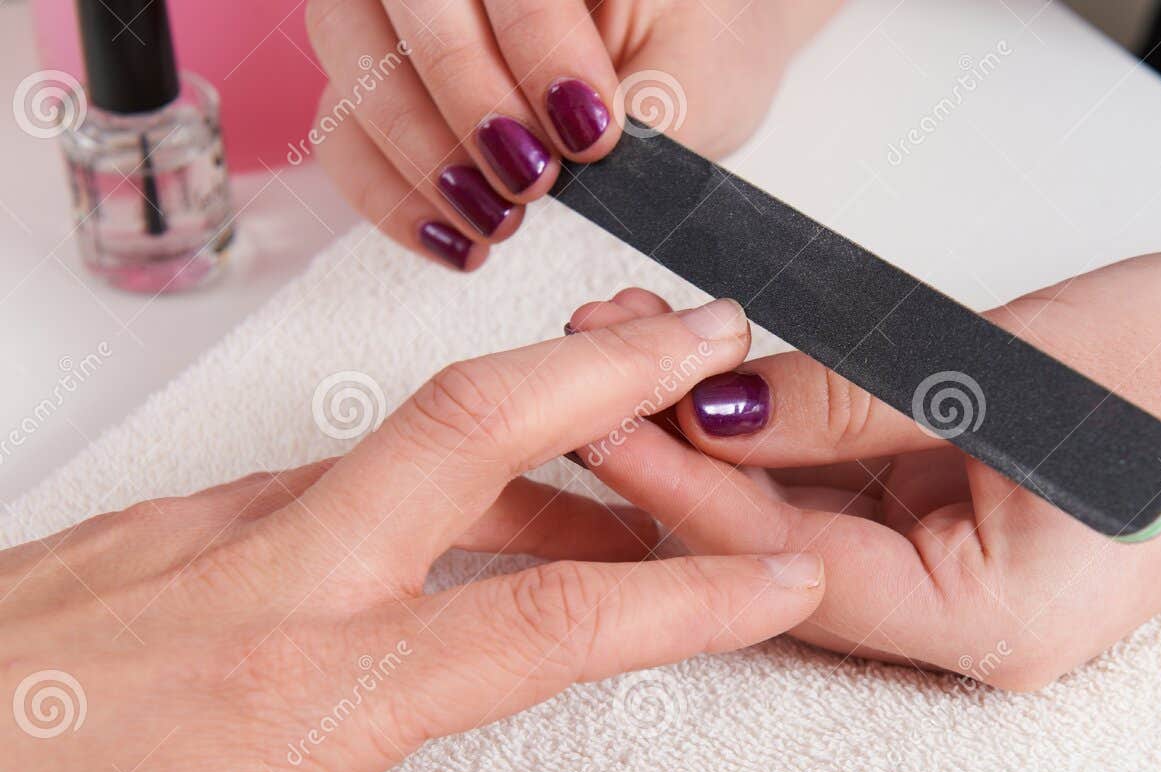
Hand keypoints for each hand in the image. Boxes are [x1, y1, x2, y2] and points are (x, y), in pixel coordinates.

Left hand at [0, 300, 822, 771]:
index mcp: (302, 690)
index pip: (546, 620)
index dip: (687, 596)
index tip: (779, 577)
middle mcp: (271, 575)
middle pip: (481, 425)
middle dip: (616, 369)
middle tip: (710, 338)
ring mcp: (221, 527)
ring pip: (419, 431)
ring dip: (547, 405)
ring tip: (640, 420)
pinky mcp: (180, 518)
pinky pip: (352, 462)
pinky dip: (453, 453)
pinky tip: (482, 491)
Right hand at [304, 0, 840, 269]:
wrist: (686, 48)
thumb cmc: (697, 42)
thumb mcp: (700, 67)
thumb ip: (649, 104)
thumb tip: (587, 166)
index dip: (539, 46)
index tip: (589, 131)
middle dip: (465, 97)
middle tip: (533, 179)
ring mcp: (396, 1)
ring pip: (350, 48)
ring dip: (417, 150)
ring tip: (498, 220)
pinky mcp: (372, 68)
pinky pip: (339, 124)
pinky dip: (387, 193)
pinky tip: (456, 238)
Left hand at [566, 254, 1160, 688]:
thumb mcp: (1015, 376)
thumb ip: (853, 400)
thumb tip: (713, 402)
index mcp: (991, 627)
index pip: (789, 570)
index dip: (686, 491)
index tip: (600, 413)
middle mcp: (964, 623)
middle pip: (776, 560)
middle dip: (680, 464)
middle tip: (587, 380)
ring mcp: (962, 576)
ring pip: (800, 521)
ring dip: (721, 438)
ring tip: (632, 354)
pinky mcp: (961, 524)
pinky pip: (844, 489)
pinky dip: (782, 432)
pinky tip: (719, 374)